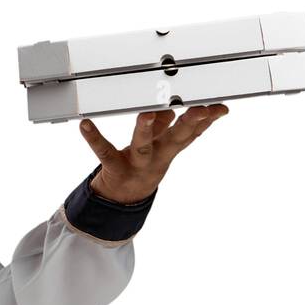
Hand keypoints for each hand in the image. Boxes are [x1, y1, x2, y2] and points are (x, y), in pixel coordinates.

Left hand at [78, 104, 229, 203]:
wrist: (123, 198)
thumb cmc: (143, 164)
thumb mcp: (160, 146)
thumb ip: (166, 125)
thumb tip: (174, 106)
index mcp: (168, 148)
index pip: (191, 133)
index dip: (206, 120)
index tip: (219, 107)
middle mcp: (156, 156)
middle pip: (176, 139)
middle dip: (189, 124)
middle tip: (200, 109)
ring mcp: (136, 163)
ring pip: (142, 145)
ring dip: (145, 130)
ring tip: (145, 114)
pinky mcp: (113, 167)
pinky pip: (103, 151)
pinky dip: (94, 138)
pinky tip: (85, 125)